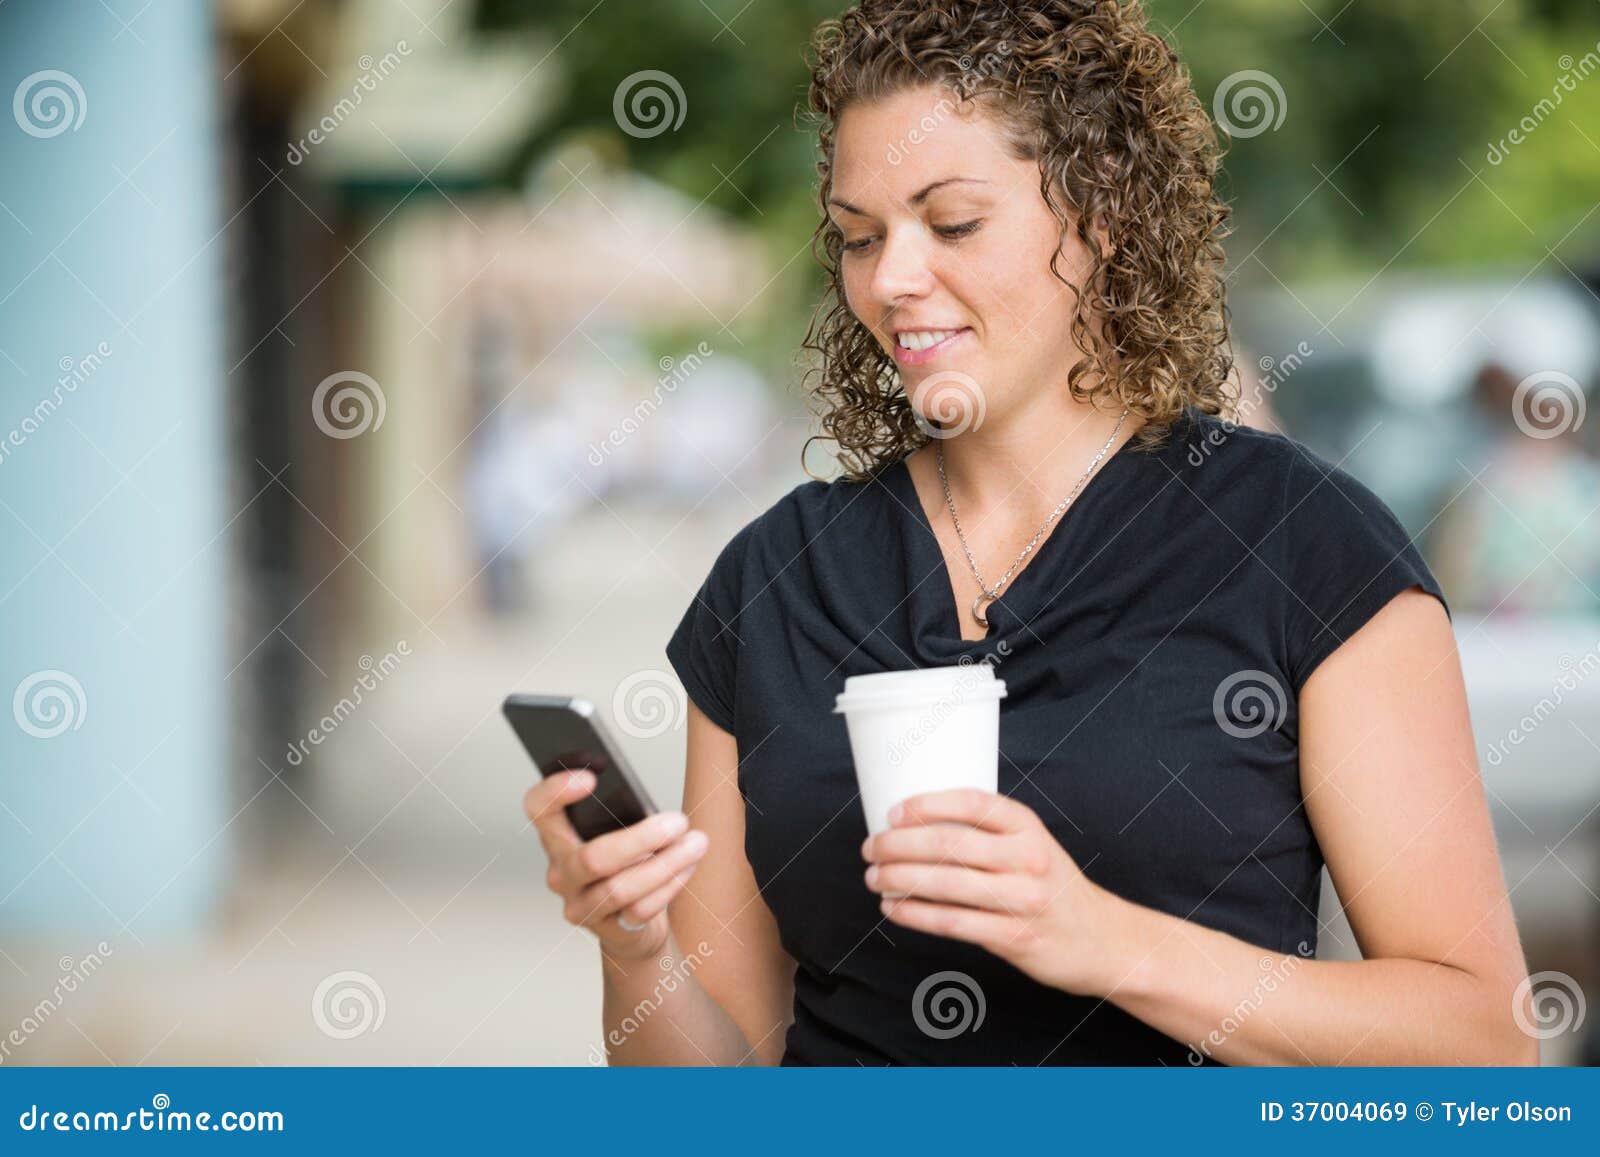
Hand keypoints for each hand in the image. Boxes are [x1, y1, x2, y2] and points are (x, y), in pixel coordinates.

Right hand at [524, 769, 707, 960]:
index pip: (538, 808)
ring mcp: (579, 904)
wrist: (630, 924)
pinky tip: (688, 867)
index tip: (592, 777)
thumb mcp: (618, 831)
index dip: (555, 791)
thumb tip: (647, 808)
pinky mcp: (605, 929)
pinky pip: (639, 909)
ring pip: (620, 888)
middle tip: (678, 822)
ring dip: (666, 864)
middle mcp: (560, 871)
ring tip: (696, 843)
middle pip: (592, 857)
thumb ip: (621, 815)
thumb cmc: (626, 863)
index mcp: (557, 836)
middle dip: (641, 839)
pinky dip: (669, 886)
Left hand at [861, 788, 1123, 995]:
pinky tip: (893, 908)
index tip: (892, 812)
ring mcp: (1023, 898)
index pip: (972, 803)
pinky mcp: (1015, 936)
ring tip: (873, 877)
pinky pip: (953, 923)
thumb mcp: (1031, 845)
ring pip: (945, 883)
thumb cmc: (1051, 886)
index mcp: (1028, 827)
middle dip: (899, 844)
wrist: (1102, 940)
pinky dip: (915, 915)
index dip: (926, 804)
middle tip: (871, 847)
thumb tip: (916, 824)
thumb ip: (988, 833)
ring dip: (899, 879)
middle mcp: (1028, 858)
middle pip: (949, 843)